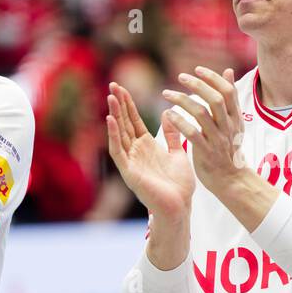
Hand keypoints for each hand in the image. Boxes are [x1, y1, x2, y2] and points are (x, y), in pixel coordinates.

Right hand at [106, 81, 194, 220]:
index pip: (134, 121)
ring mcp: (131, 161)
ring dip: (115, 115)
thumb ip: (172, 135)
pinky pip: (118, 150)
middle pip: (125, 123)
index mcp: (147, 147)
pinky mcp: (129, 172)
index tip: (123, 87)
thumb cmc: (179, 185)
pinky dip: (114, 135)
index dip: (129, 104)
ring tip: (111, 97)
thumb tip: (168, 114)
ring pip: (119, 134)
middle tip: (113, 85)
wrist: (180, 207)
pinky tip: (111, 120)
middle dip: (119, 104)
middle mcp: (136, 152)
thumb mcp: (177, 154)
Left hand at [160, 67, 248, 196]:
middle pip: (215, 100)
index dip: (213, 78)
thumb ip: (229, 97)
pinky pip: (192, 134)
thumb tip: (228, 71)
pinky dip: (180, 122)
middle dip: (197, 86)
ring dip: (183, 101)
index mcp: (235, 118)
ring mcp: (218, 140)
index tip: (197, 69)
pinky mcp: (206, 152)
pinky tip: (168, 114)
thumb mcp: (233, 122)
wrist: (231, 180)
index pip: (227, 92)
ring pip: (202, 114)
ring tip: (166, 93)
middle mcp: (228, 127)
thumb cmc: (228, 148)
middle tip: (181, 77)